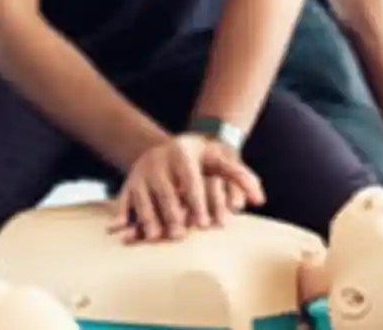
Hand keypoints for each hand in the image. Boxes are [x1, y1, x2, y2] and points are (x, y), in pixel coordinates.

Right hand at [109, 134, 264, 242]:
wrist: (174, 146)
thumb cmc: (202, 159)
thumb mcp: (222, 160)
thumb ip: (241, 177)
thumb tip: (259, 199)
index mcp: (183, 152)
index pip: (190, 178)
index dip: (196, 201)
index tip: (204, 222)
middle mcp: (159, 160)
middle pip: (164, 190)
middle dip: (171, 213)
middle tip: (179, 235)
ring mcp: (142, 172)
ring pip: (142, 197)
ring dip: (147, 218)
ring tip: (156, 237)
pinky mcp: (129, 183)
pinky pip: (124, 201)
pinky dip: (123, 217)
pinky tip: (125, 233)